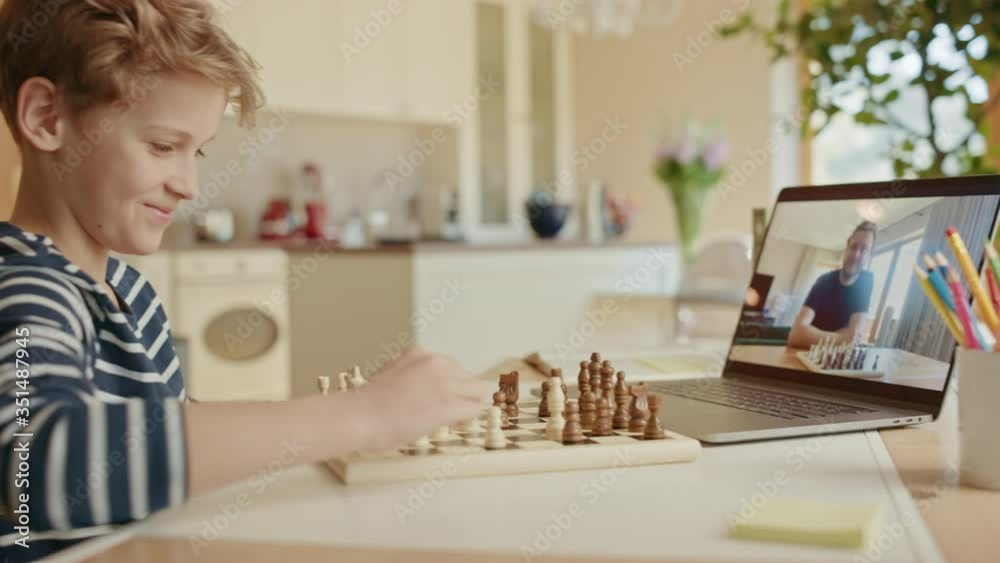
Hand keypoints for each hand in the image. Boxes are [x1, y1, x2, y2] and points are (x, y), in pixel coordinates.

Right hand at [354, 348, 493, 449]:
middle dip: (460, 394)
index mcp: (419, 353)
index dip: (448, 384)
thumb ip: (412, 376)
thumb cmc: (367, 405)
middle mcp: (435, 362)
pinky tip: (455, 424)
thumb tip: (423, 390)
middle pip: (466, 377)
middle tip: (446, 411)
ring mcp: (445, 383)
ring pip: (476, 392)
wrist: (359, 417)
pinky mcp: (450, 404)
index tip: (440, 397)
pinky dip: (467, 418)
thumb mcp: (391, 375)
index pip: (450, 366)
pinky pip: (473, 409)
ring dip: (466, 405)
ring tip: (451, 419)